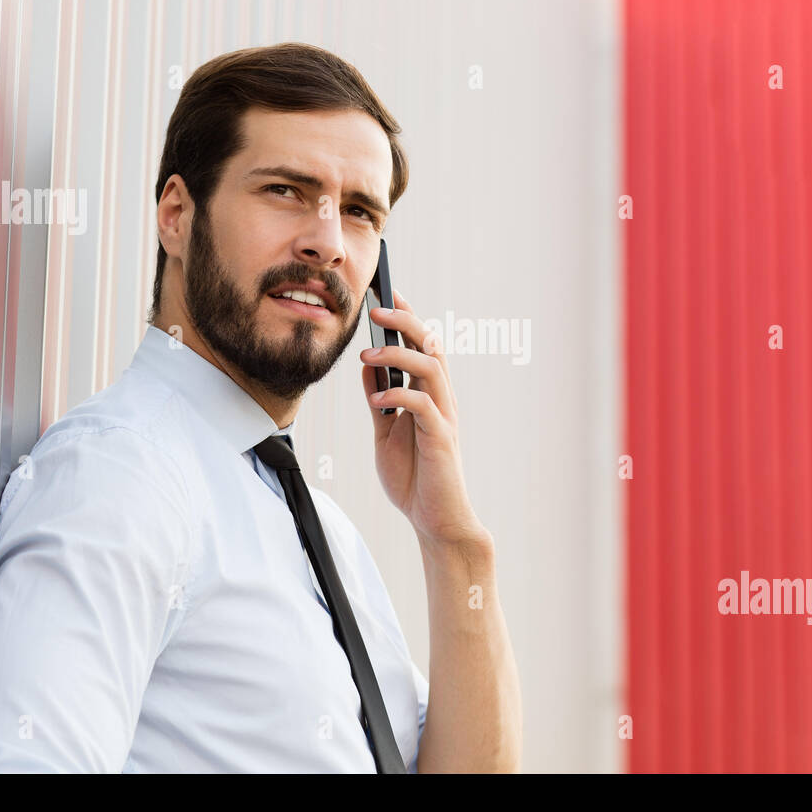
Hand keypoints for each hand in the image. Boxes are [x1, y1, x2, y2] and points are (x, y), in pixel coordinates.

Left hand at [359, 290, 488, 552]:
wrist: (433, 519)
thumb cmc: (414, 477)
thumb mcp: (385, 431)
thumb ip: (379, 398)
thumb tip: (367, 363)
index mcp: (429, 394)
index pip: (422, 345)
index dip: (407, 317)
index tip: (386, 293)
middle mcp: (441, 399)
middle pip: (431, 346)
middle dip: (405, 322)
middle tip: (375, 309)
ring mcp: (444, 417)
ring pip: (431, 368)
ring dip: (398, 355)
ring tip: (367, 353)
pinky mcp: (442, 438)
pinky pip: (424, 405)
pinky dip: (399, 395)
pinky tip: (378, 397)